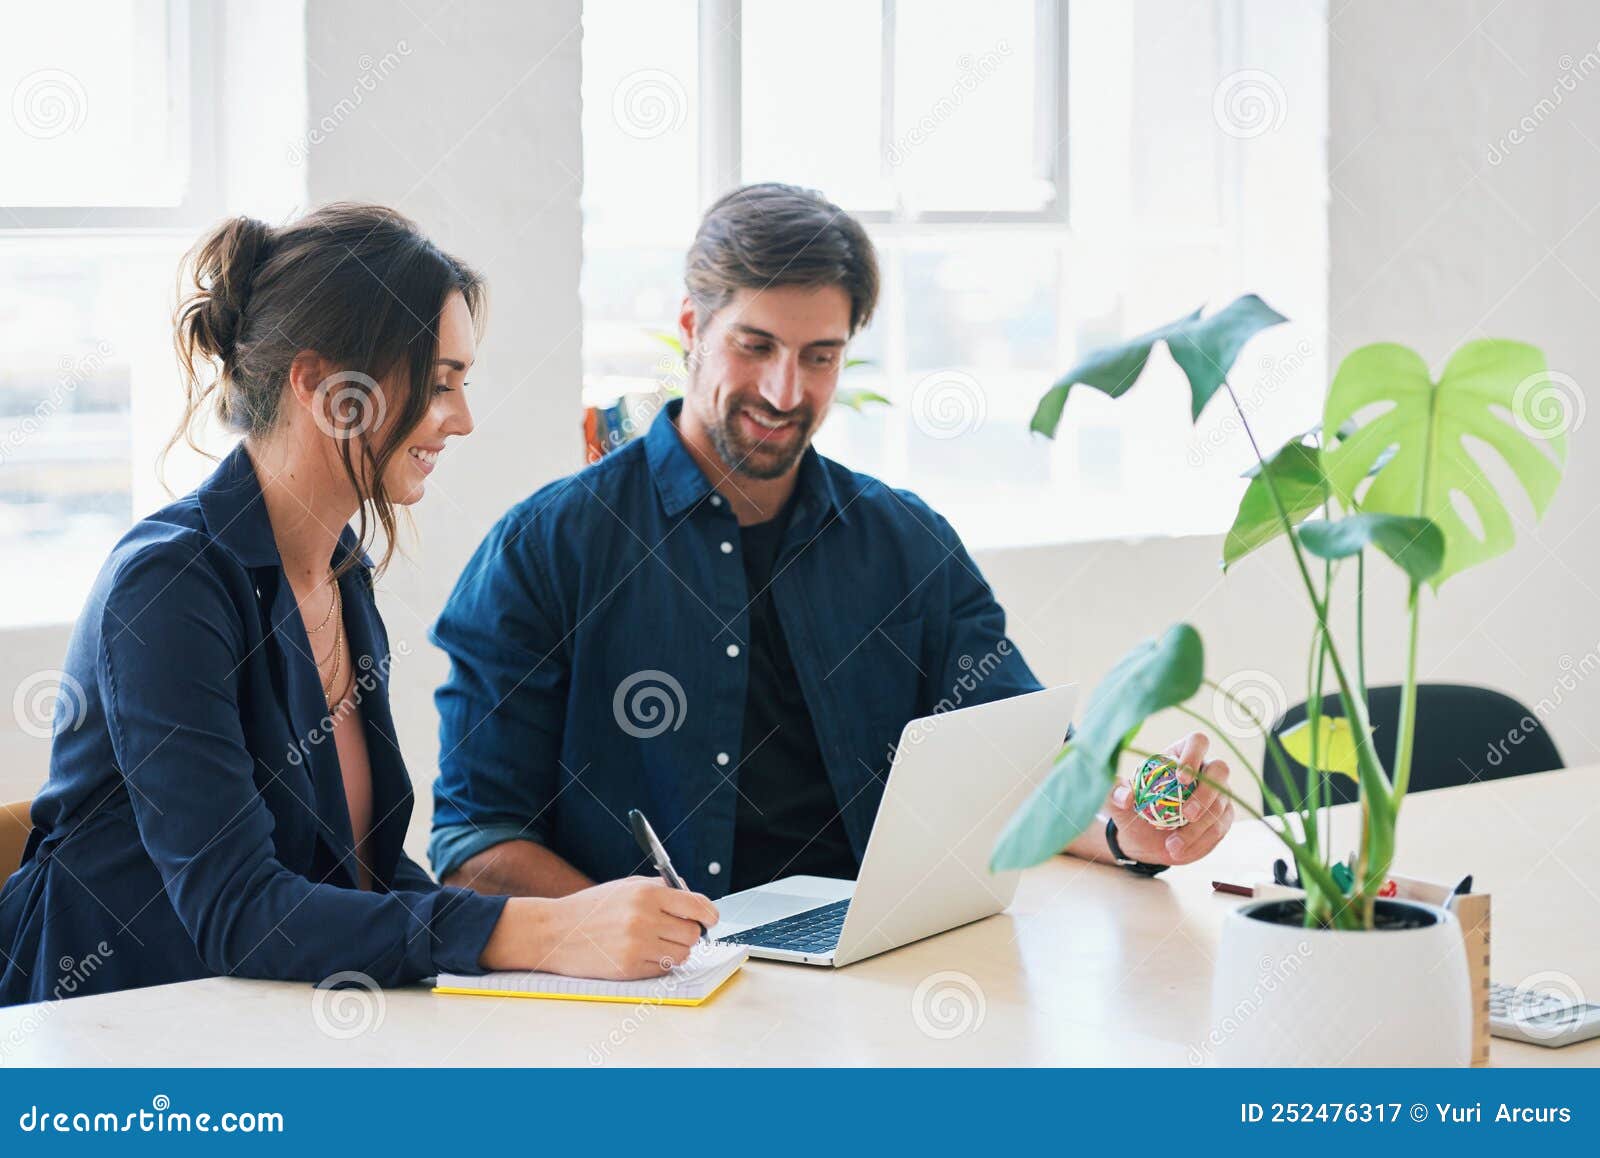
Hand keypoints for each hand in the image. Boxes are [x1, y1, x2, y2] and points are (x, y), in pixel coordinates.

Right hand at [482, 876, 718, 979]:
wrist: (554, 932)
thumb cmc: (592, 908)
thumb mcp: (627, 886)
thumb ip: (662, 889)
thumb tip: (695, 900)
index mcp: (646, 893)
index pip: (696, 905)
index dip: (709, 913)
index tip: (711, 918)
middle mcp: (643, 919)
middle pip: (693, 933)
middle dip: (690, 932)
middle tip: (676, 930)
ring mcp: (636, 946)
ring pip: (682, 954)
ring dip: (676, 949)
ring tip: (657, 941)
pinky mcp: (629, 969)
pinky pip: (664, 969)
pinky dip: (660, 963)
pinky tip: (643, 952)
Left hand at [1106, 731, 1233, 865]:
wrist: (1145, 841)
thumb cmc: (1134, 811)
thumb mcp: (1118, 803)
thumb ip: (1116, 795)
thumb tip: (1125, 797)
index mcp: (1180, 755)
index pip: (1197, 741)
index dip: (1193, 755)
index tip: (1181, 778)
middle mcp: (1205, 770)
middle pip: (1220, 770)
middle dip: (1205, 792)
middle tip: (1186, 814)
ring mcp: (1218, 793)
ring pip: (1220, 804)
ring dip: (1198, 828)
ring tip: (1172, 846)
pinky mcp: (1223, 817)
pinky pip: (1219, 827)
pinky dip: (1200, 841)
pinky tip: (1180, 851)